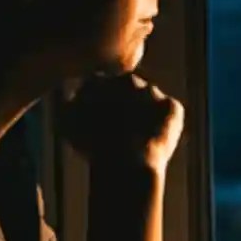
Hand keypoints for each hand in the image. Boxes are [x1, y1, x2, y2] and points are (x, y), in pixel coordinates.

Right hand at [58, 73, 183, 171]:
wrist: (125, 160)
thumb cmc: (91, 145)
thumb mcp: (66, 124)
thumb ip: (67, 105)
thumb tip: (69, 98)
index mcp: (99, 81)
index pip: (98, 88)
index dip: (100, 106)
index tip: (100, 123)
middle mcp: (128, 80)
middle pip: (127, 90)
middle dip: (125, 105)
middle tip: (122, 131)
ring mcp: (153, 92)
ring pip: (150, 101)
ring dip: (146, 114)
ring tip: (138, 140)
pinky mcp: (173, 108)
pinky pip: (169, 116)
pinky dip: (164, 127)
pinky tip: (153, 143)